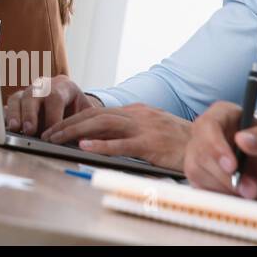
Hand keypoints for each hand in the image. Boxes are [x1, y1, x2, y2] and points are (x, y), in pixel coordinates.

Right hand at [3, 74, 98, 135]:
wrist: (72, 101)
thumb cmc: (79, 110)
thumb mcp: (87, 114)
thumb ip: (84, 124)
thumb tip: (81, 139)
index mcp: (64, 86)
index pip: (55, 98)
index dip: (52, 116)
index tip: (52, 133)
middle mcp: (44, 85)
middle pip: (33, 95)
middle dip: (30, 113)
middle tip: (29, 130)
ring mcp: (29, 91)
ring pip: (18, 98)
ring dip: (16, 114)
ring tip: (15, 128)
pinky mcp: (19, 99)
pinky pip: (10, 104)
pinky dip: (8, 115)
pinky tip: (8, 126)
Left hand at [38, 103, 191, 169]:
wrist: (209, 144)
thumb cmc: (178, 139)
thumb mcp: (150, 126)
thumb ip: (128, 126)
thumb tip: (103, 131)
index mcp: (134, 110)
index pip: (97, 111)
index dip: (73, 118)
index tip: (55, 125)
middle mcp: (136, 115)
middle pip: (94, 115)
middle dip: (67, 123)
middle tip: (47, 132)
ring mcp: (143, 128)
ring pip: (102, 125)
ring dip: (76, 131)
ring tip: (56, 138)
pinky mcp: (151, 143)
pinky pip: (122, 144)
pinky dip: (101, 144)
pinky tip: (84, 146)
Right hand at [184, 101, 256, 202]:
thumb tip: (243, 139)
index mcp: (225, 114)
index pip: (208, 124)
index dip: (215, 146)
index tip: (233, 166)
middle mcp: (207, 131)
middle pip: (200, 151)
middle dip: (225, 175)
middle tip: (251, 189)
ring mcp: (198, 152)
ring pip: (196, 170)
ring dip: (224, 187)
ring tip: (250, 192)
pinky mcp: (197, 173)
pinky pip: (198, 186)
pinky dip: (218, 194)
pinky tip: (236, 194)